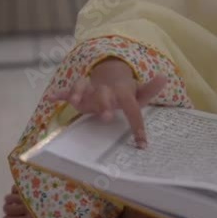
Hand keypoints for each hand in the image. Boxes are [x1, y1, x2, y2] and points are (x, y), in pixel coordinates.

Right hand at [49, 58, 166, 147]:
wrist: (110, 74)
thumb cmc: (126, 92)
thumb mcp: (140, 92)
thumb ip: (151, 89)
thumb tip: (164, 77)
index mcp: (122, 92)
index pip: (132, 108)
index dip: (137, 125)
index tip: (142, 143)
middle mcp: (106, 89)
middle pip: (104, 94)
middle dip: (104, 104)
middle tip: (107, 117)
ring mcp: (92, 89)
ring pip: (84, 87)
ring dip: (79, 93)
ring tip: (75, 101)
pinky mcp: (80, 90)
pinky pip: (69, 89)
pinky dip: (61, 93)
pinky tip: (52, 97)